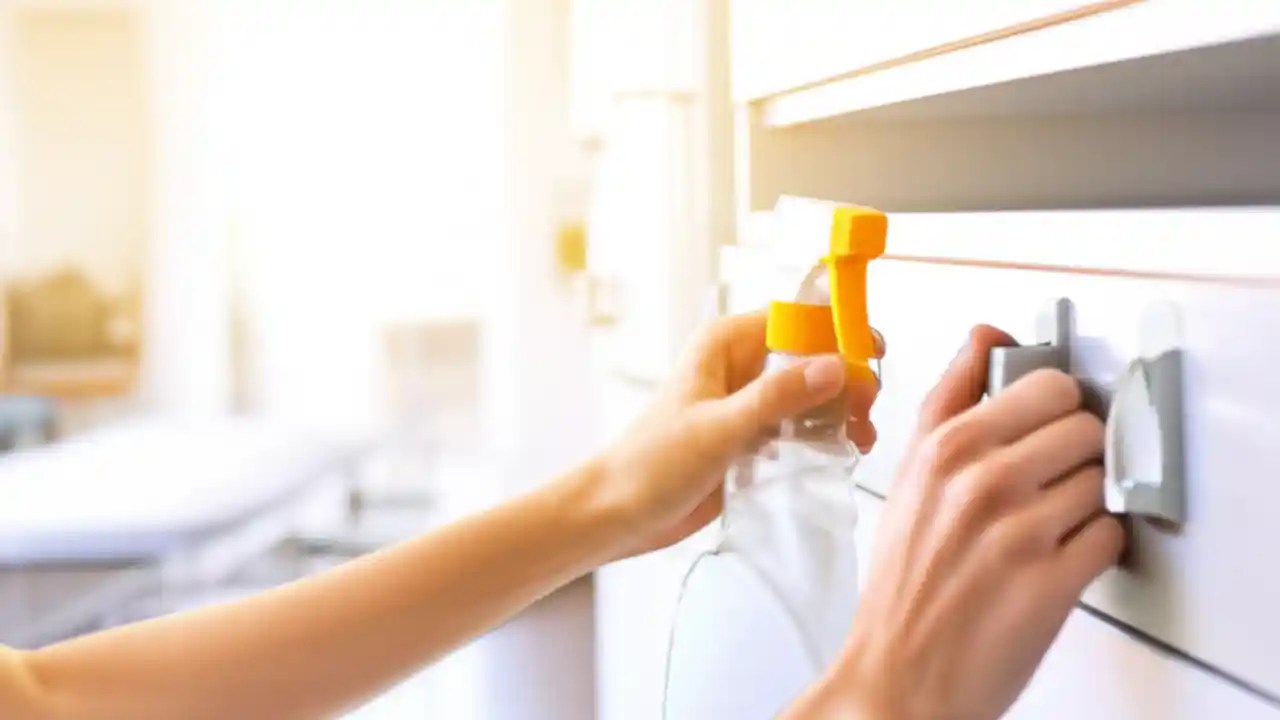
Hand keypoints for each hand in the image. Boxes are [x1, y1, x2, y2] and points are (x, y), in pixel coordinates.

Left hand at [591, 312, 883, 559]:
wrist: (616, 514)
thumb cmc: (653, 465)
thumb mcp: (720, 428)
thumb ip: (777, 397)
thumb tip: (836, 366)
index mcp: (726, 344)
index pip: (796, 318)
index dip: (839, 331)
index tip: (874, 357)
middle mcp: (739, 365)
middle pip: (811, 355)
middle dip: (846, 378)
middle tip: (866, 412)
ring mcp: (746, 401)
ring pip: (810, 391)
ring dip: (840, 409)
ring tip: (862, 438)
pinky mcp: (750, 436)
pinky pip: (798, 424)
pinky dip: (823, 434)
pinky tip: (842, 452)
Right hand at [794, 326, 1124, 719]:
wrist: (900, 670)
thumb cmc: (903, 581)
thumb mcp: (907, 474)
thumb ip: (949, 399)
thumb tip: (987, 335)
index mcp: (944, 446)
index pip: (1044, 381)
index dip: (1053, 404)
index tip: (1047, 416)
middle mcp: (982, 480)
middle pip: (1083, 425)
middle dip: (1075, 450)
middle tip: (1050, 477)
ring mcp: (1020, 530)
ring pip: (1101, 479)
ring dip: (1085, 502)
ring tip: (1046, 524)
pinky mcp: (1054, 581)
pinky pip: (1111, 534)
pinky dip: (1095, 546)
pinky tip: (1058, 556)